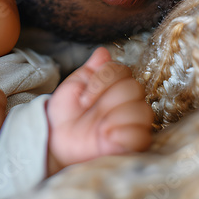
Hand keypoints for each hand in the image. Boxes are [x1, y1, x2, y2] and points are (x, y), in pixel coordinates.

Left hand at [45, 47, 153, 173]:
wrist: (55, 140)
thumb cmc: (65, 113)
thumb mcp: (73, 87)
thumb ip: (90, 70)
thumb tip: (103, 52)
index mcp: (115, 86)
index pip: (123, 71)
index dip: (103, 80)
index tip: (82, 97)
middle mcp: (128, 102)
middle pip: (134, 88)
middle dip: (108, 99)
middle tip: (89, 110)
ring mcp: (133, 124)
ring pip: (143, 111)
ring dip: (115, 116)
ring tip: (99, 127)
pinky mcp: (134, 146)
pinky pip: (142, 137)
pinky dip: (124, 135)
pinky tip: (107, 137)